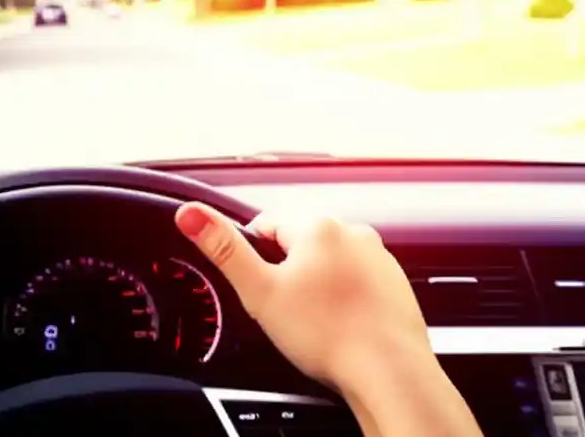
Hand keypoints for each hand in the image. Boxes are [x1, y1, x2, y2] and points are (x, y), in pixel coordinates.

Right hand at [174, 203, 429, 393]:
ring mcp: (378, 258)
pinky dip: (346, 300)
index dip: (255, 258)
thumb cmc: (328, 335)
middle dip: (288, 273)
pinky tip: (341, 325)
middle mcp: (353, 233)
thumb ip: (224, 250)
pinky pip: (357, 283)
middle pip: (300, 245)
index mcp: (317, 227)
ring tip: (316, 321)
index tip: (261, 288)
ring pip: (330, 264)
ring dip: (318, 285)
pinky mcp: (394, 283)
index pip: (266, 225)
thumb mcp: (260, 292)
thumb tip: (189, 214)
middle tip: (287, 310)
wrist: (387, 371)